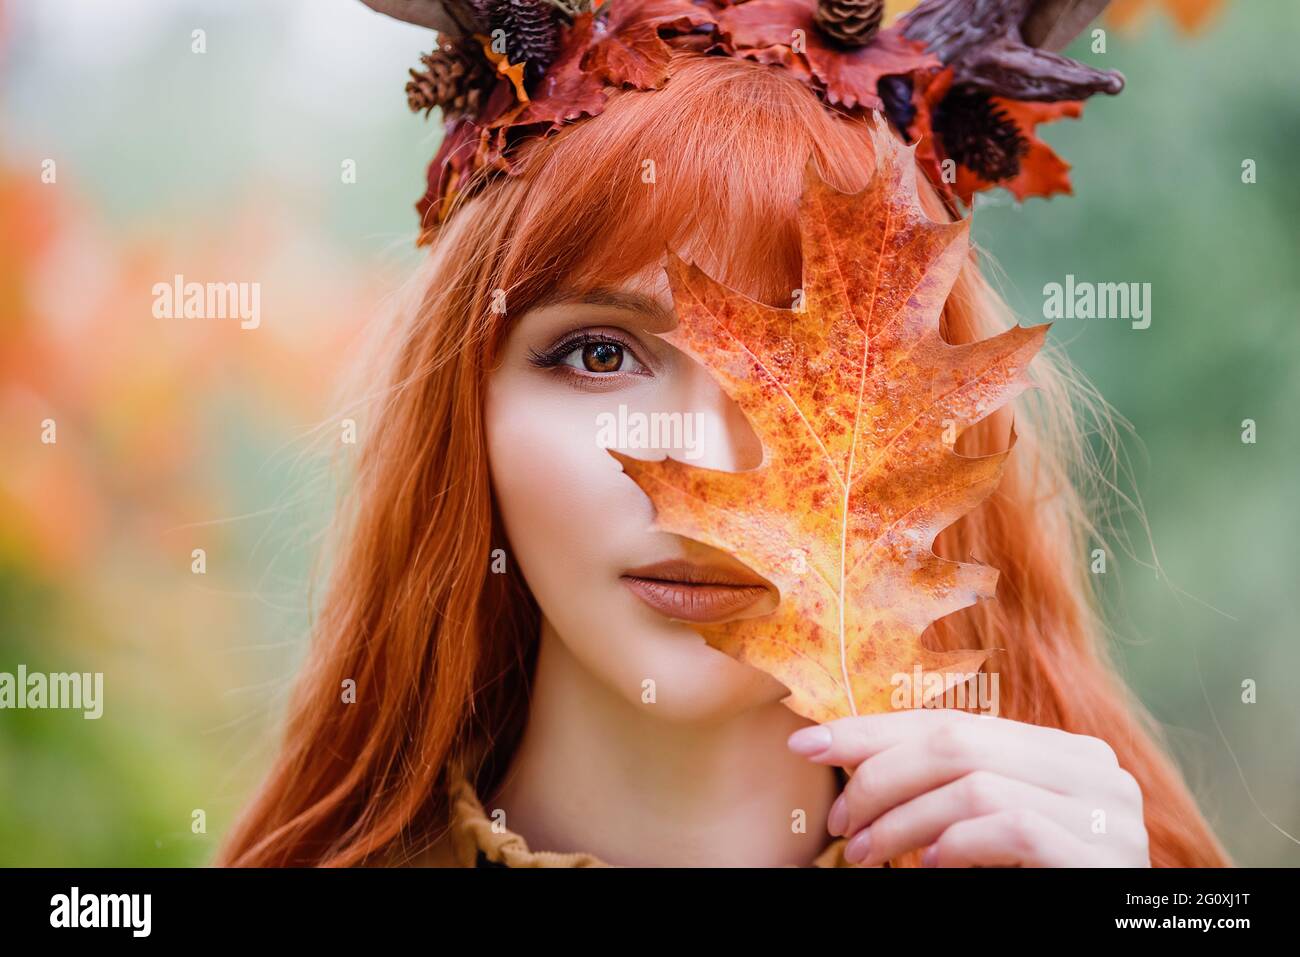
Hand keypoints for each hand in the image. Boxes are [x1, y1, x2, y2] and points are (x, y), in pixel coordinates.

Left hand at [787, 709, 1150, 866]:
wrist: (1112, 942)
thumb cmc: (1038, 883)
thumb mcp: (990, 828)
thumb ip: (949, 790)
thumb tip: (850, 760)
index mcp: (1063, 751)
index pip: (953, 723)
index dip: (873, 730)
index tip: (808, 744)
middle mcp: (1093, 768)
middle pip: (957, 743)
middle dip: (879, 776)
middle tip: (839, 822)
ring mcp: (1107, 811)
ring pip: (974, 784)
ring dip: (902, 821)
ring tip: (866, 855)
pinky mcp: (1105, 857)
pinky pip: (1011, 829)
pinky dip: (955, 845)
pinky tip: (926, 868)